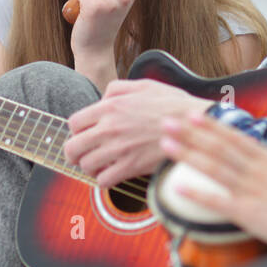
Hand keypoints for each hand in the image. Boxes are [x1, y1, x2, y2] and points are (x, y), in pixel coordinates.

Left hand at [64, 78, 212, 187]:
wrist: (194, 127)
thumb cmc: (172, 105)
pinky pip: (103, 181)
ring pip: (86, 166)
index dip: (77, 131)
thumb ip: (117, 88)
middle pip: (73, 148)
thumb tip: (103, 98)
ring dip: (91, 167)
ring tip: (101, 164)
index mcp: (110, 106)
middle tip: (83, 155)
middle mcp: (109, 128)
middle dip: (75, 153)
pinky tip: (113, 174)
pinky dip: (104, 180)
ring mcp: (119, 149)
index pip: (74, 123)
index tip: (85, 135)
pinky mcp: (130, 167)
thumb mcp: (144, 85)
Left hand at [157, 113, 266, 266]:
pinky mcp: (248, 213)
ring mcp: (251, 191)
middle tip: (166, 123)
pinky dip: (197, 194)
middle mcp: (257, 171)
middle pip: (218, 148)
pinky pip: (217, 202)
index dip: (212, 126)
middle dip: (190, 135)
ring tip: (165, 145)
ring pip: (214, 169)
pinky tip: (177, 187)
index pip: (235, 138)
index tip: (192, 115)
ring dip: (188, 156)